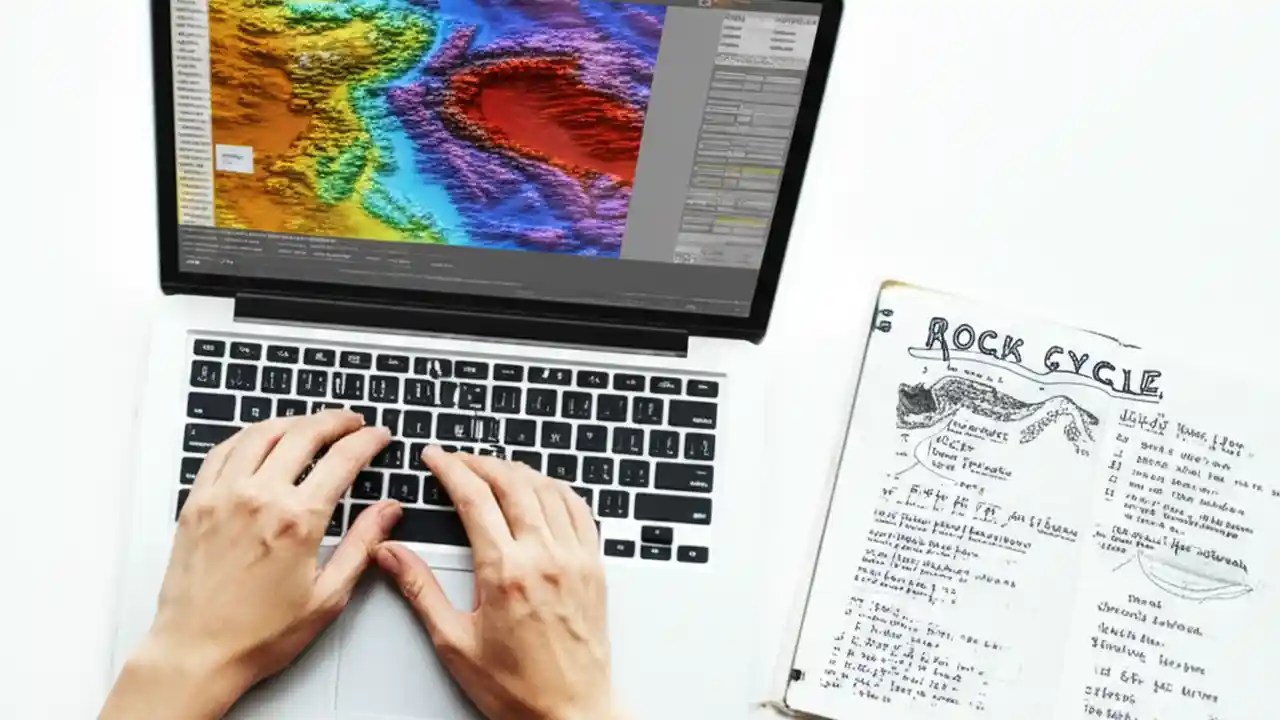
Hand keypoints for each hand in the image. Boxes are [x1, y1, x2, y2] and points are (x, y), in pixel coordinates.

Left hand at [102, 410, 401, 719]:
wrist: (197, 653)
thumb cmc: (258, 635)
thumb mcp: (328, 596)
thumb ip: (363, 545)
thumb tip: (388, 512)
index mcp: (297, 521)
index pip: (343, 459)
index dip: (367, 441)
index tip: (378, 437)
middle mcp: (258, 498)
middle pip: (304, 434)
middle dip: (335, 421)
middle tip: (351, 422)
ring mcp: (223, 496)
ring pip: (262, 433)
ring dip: (293, 421)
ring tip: (311, 424)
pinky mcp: (197, 504)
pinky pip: (222, 451)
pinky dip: (248, 435)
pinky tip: (261, 437)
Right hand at [374, 447, 625, 719]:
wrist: (571, 713)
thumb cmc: (517, 688)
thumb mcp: (454, 642)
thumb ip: (420, 590)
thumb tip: (391, 554)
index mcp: (506, 573)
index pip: (474, 498)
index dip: (451, 468)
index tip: (436, 457)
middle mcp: (545, 558)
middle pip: (512, 483)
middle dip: (480, 462)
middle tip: (458, 459)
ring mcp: (575, 559)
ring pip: (548, 489)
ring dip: (518, 471)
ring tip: (494, 469)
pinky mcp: (594, 568)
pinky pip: (579, 510)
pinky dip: (556, 489)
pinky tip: (542, 489)